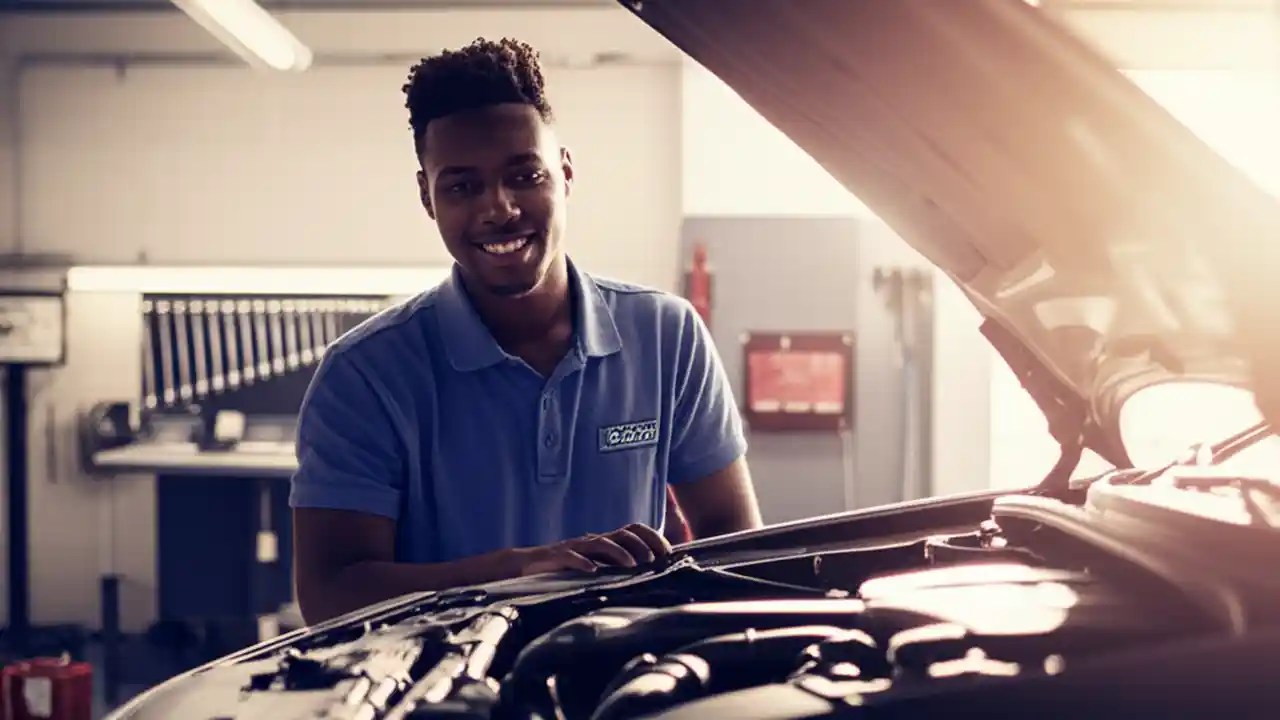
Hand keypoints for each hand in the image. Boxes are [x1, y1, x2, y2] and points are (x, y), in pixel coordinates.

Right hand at [508, 523, 672, 576]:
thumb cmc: (566, 567)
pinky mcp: (557, 556)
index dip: (652, 537)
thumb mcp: (595, 564)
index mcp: (604, 541)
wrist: (528, 564)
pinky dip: (583, 563)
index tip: (667, 552)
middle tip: (652, 559)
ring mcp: (575, 547)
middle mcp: (593, 541)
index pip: (633, 530)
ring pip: (601, 543)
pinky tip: (592, 571)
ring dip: (619, 553)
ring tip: (632, 565)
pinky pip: (571, 557)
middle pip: (622, 534)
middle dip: (640, 545)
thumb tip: (648, 574)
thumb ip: (616, 566)